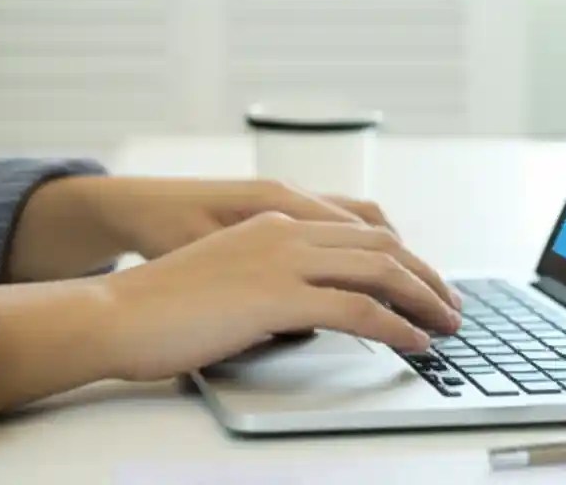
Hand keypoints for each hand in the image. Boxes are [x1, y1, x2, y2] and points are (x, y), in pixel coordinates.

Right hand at [98, 212, 460, 380]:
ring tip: (448, 325)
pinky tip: (414, 343)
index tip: (424, 284)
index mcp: (276, 221)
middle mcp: (286, 230)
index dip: (401, 258)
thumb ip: (277, 287)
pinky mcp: (277, 294)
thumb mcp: (231, 281)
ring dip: (423, 299)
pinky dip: (396, 327)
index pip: (360, 231)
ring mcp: (283, 258)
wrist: (113, 313)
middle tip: (452, 305)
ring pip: (381, 271)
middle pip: (382, 245)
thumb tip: (313, 316)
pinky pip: (358, 308)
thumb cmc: (164, 308)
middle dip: (425, 276)